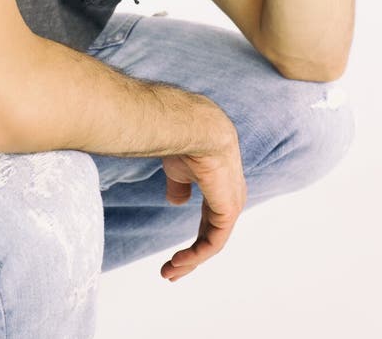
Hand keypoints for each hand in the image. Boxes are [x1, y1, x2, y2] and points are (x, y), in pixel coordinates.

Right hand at [160, 121, 246, 281]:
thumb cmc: (185, 140)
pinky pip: (214, 242)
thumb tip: (177, 202)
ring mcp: (232, 205)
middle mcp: (230, 198)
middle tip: (170, 272)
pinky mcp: (228, 210)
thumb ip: (179, 186)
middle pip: (211, 237)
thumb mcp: (178, 168)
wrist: (194, 127)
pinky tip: (178, 261)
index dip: (192, 242)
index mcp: (219, 188)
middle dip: (191, 258)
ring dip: (190, 260)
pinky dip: (196, 255)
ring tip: (168, 272)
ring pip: (212, 243)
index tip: (172, 258)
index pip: (208, 222)